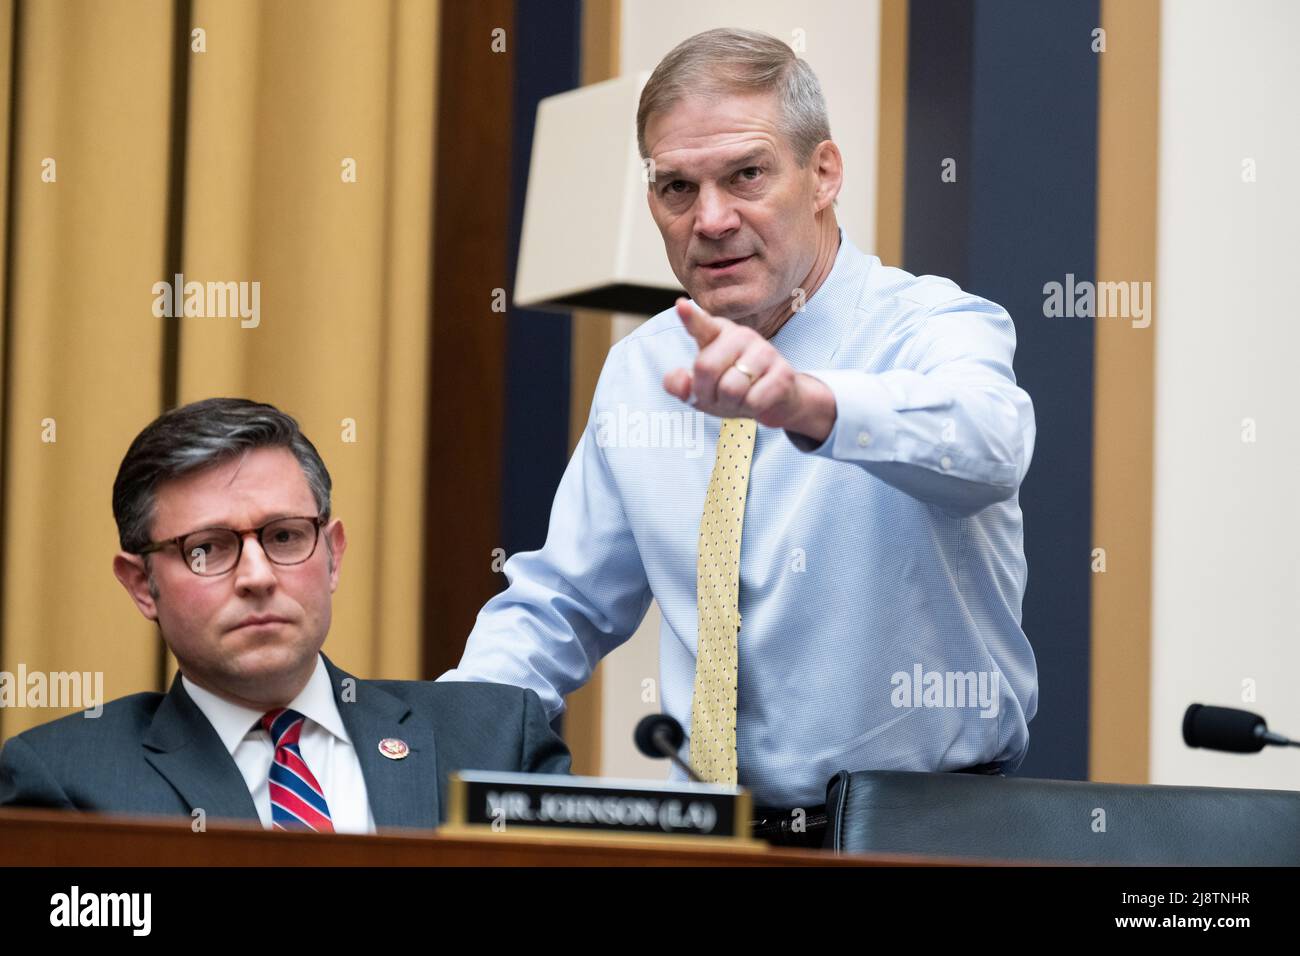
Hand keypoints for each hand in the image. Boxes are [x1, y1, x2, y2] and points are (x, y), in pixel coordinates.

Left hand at [662, 298, 836, 441]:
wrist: (775, 399)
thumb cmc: (732, 388)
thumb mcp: (701, 389)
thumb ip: (680, 385)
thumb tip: (679, 379)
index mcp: (716, 332)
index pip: (701, 324)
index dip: (690, 317)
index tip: (681, 306)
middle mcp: (741, 335)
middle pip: (705, 367)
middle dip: (706, 393)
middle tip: (718, 396)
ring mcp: (765, 351)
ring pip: (730, 389)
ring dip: (730, 404)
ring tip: (740, 398)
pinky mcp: (783, 372)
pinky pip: (753, 401)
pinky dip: (750, 409)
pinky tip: (757, 400)